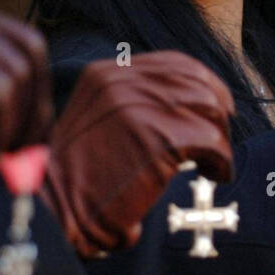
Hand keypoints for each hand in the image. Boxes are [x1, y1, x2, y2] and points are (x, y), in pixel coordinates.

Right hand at [42, 51, 234, 256]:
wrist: (54, 211)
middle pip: (197, 82)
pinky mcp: (157, 139)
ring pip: (209, 109)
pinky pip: (211, 142)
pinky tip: (214, 175)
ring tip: (214, 163)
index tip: (220, 105)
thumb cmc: (76, 179)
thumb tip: (187, 105)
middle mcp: (123, 82)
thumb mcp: (96, 122)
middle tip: (221, 140)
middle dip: (217, 111)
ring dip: (220, 138)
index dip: (205, 83)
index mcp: (106, 74)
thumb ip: (132, 105)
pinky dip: (221, 161)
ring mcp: (140, 108)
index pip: (173, 63)